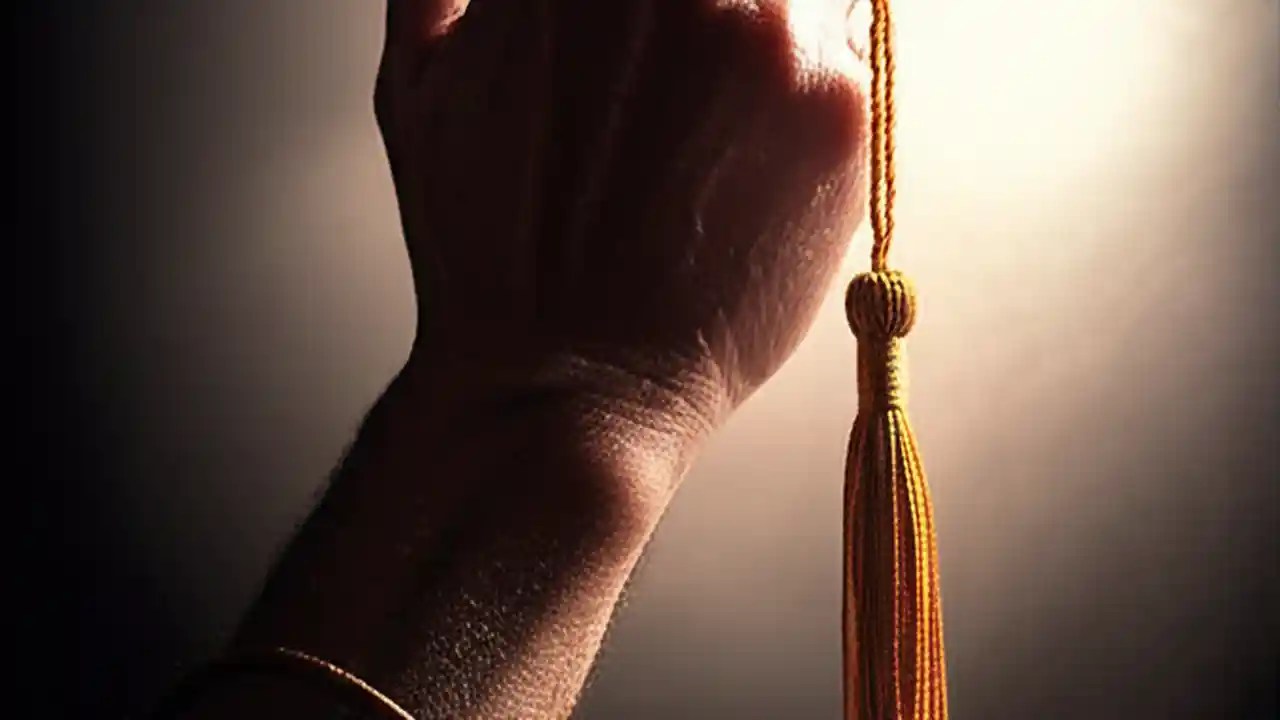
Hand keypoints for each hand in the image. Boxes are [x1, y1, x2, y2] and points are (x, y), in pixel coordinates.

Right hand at [377, 0, 868, 448]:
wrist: (565, 382)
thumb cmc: (488, 250)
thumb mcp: (420, 83)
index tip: (644, 16)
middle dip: (711, 7)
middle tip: (688, 59)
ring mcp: (778, 37)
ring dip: (777, 13)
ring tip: (721, 92)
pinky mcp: (843, 113)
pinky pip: (856, 40)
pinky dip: (817, 61)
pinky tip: (756, 129)